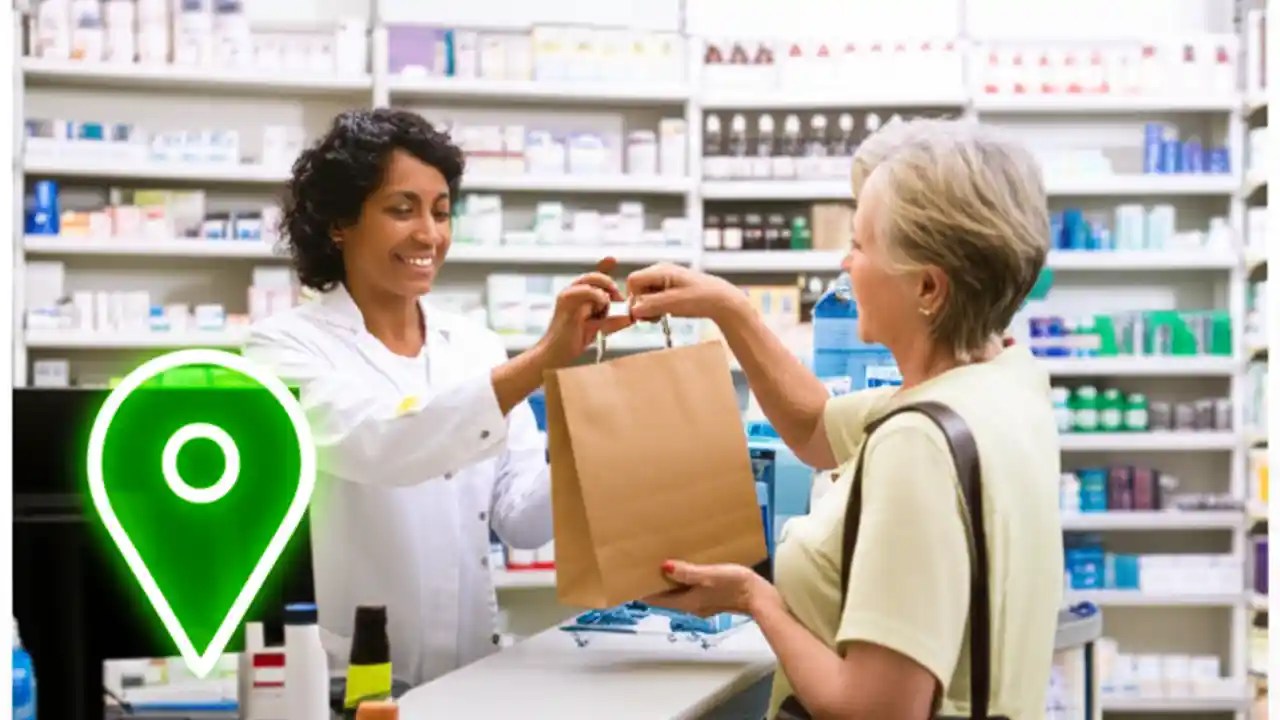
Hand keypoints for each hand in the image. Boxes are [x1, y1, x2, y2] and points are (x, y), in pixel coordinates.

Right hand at [536, 257, 631, 367]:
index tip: (612, 259)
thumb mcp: (599, 328)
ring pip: (590, 280)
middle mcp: (573, 291)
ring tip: (608, 303)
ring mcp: (567, 295)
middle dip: (608, 283)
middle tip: (619, 297)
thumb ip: (613, 321)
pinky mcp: (565, 301)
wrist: (556, 353)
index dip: (604, 266)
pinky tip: (602, 303)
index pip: (594, 276)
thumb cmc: (574, 340)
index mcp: (580, 295)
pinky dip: (596, 295)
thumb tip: (631, 318)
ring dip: (603, 290)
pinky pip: (584, 290)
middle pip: (594, 275)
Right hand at [625, 263, 745, 323]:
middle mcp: (661, 271)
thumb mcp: (673, 303)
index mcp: (660, 270)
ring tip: (662, 315)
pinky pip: (656, 296)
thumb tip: (632, 310)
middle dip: (642, 304)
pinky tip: (666, 313)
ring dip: (649, 307)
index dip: (634, 297)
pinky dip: (657, 306)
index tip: (643, 312)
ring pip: (646, 293)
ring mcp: (666, 279)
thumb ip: (650, 305)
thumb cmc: (700, 299)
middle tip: (654, 317)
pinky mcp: (672, 287)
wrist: (722, 301)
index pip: (633, 280)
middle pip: (638, 287)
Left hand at [643, 560, 782, 617]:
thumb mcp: (709, 575)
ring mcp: (702, 604)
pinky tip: (686, 570)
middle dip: (654, 586)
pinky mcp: (712, 599)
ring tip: (661, 567)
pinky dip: (682, 582)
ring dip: (668, 584)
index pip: (657, 601)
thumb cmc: (736, 585)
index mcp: (687, 602)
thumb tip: (664, 567)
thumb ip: (687, 572)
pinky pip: (690, 591)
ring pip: (678, 595)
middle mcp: (692, 606)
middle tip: (643, 569)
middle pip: (666, 598)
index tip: (630, 582)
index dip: (643, 593)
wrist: (761, 598)